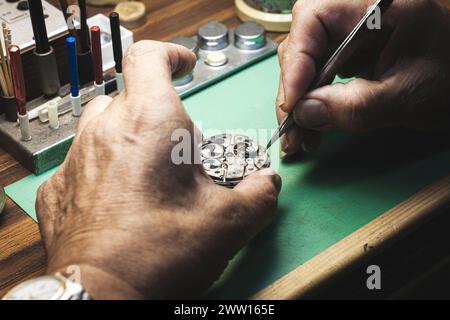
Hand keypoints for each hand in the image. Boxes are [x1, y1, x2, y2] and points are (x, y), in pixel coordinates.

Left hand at [36, 41, 280, 298]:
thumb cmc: (160, 254)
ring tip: (149, 173)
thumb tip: (267, 183)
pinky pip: (83, 163)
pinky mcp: (59, 189)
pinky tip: (120, 200)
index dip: (171, 55)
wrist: (104, 296)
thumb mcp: (229, 222)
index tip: (184, 66)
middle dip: (157, 114)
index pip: (150, 57)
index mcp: (150, 122)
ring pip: (103, 127)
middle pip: (130, 97)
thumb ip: (259, 193)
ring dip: (128, 138)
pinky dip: (103, 170)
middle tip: (177, 150)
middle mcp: (106, 131)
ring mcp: (75, 159)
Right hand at [277, 0, 449, 156]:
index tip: (293, 104)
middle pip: (304, 44)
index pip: (314, 19)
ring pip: (306, 64)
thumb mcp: (406, 95)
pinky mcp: (349, 55)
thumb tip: (303, 113)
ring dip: (300, 103)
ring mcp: (350, 35)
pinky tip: (312, 127)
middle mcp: (356, 13)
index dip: (296, 62)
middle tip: (292, 132)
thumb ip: (354, 106)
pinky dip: (313, 104)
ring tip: (300, 138)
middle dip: (293, 91)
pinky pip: (319, 76)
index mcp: (377, 4)